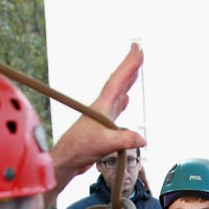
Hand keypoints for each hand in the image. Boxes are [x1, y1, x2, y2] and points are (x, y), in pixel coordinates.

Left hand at [47, 45, 146, 202]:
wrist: (67, 158)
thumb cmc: (79, 148)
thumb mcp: (105, 143)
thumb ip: (124, 139)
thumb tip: (142, 138)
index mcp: (102, 106)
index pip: (118, 80)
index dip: (128, 64)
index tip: (136, 49)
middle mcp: (102, 107)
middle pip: (118, 82)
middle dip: (129, 66)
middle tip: (138, 52)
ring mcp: (102, 116)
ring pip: (117, 94)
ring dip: (127, 81)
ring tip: (135, 72)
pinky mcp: (102, 126)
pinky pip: (116, 108)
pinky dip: (123, 100)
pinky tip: (126, 100)